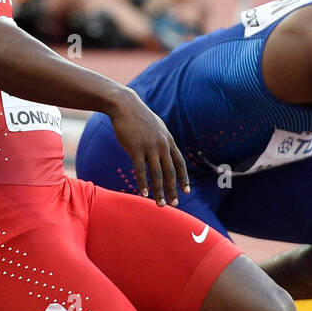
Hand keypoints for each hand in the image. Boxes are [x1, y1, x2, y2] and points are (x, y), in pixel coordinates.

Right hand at [109, 88, 189, 205]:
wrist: (125, 105)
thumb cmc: (138, 117)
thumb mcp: (156, 127)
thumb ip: (161, 139)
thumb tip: (164, 149)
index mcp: (168, 140)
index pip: (179, 163)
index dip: (183, 178)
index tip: (186, 191)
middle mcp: (162, 145)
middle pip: (170, 171)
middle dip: (173, 189)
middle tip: (175, 204)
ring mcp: (149, 147)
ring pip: (157, 174)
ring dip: (159, 191)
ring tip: (160, 204)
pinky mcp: (135, 148)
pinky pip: (141, 170)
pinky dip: (143, 183)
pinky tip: (144, 194)